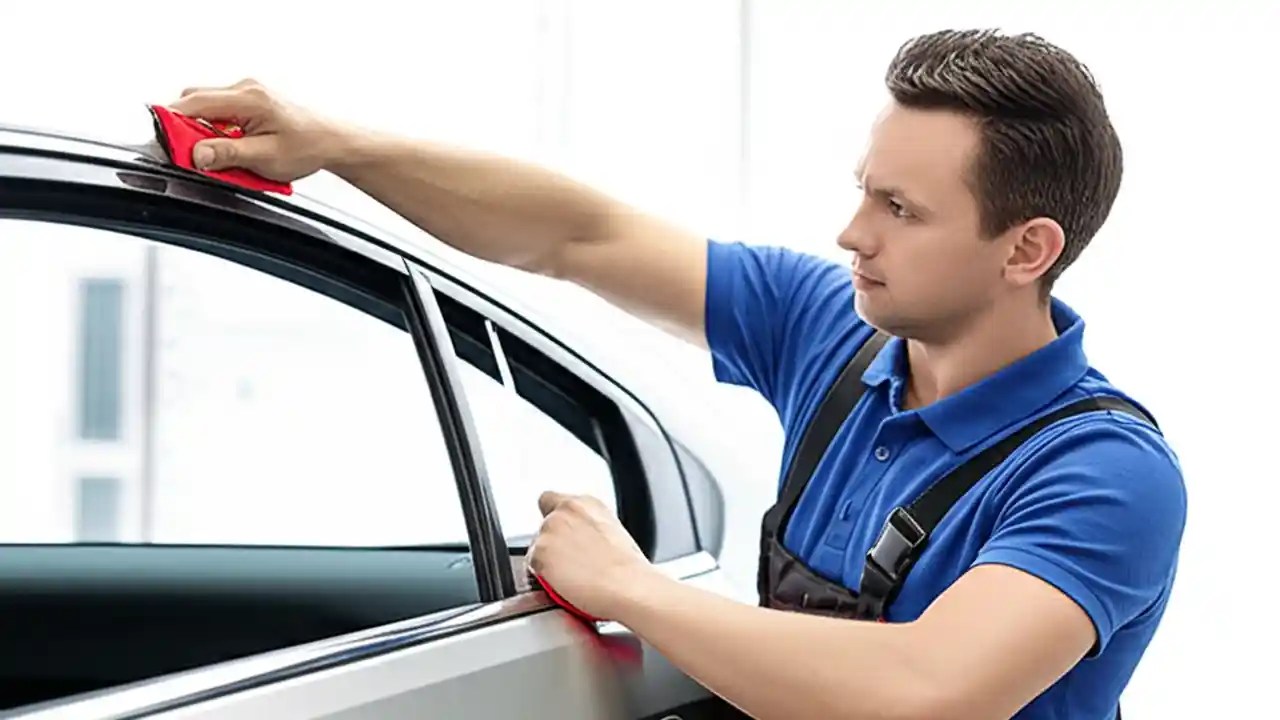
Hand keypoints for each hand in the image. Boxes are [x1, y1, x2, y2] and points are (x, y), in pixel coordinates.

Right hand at [167, 79, 345, 181]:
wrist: (332, 142)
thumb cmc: (308, 147)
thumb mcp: (266, 157)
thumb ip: (228, 154)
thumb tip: (196, 154)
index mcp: (248, 98)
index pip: (194, 102)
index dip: (173, 122)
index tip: (167, 142)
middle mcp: (246, 89)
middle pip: (195, 102)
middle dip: (189, 129)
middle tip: (198, 155)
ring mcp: (248, 93)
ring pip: (207, 107)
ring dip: (206, 132)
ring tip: (225, 155)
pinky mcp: (250, 101)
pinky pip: (221, 112)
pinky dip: (220, 131)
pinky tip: (235, 148)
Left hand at [526, 491, 657, 620]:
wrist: (627, 585)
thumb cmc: (628, 568)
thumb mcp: (612, 534)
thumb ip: (588, 528)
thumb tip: (581, 540)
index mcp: (586, 503)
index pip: (552, 500)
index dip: (554, 519)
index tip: (562, 534)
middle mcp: (565, 510)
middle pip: (543, 526)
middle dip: (552, 544)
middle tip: (569, 564)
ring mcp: (549, 529)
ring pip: (536, 546)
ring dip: (547, 560)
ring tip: (570, 578)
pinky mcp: (539, 552)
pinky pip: (531, 567)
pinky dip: (541, 577)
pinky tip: (563, 584)